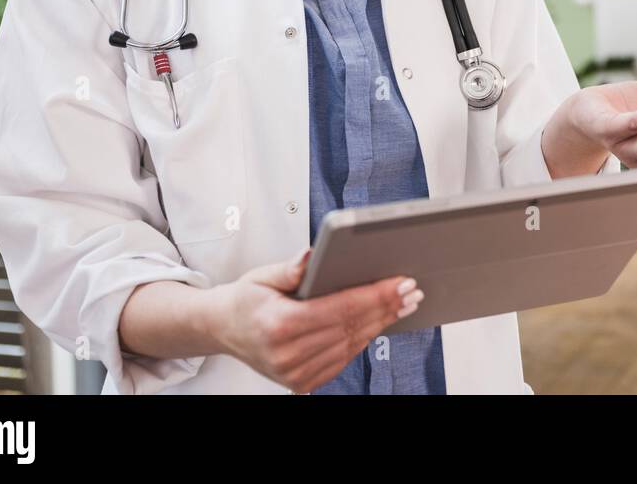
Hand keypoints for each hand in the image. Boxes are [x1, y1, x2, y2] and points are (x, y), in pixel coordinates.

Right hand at [208, 248, 422, 393]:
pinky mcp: (301, 382)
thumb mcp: (261, 276)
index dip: (376, 296)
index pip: (341, 308)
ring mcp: (295, 373)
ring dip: (380, 324)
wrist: (223, 330)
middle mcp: (288, 355)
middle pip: (351, 327)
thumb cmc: (245, 300)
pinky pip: (342, 359)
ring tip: (402, 305)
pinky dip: (362, 340)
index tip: (401, 283)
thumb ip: (290, 267)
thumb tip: (313, 255)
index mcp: (279, 325)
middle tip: (412, 291)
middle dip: (386, 307)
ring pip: (351, 346)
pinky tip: (378, 323)